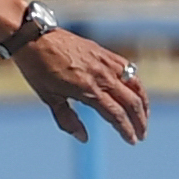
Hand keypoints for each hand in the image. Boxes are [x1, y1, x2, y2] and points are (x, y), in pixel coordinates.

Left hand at [11, 27, 148, 143]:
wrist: (34, 37)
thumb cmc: (38, 68)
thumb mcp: (49, 98)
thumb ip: (67, 119)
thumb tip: (84, 138)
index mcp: (88, 90)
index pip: (115, 114)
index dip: (126, 130)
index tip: (132, 141)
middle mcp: (101, 76)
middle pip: (131, 102)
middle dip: (139, 121)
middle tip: (141, 135)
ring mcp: (105, 62)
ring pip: (135, 85)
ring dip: (143, 103)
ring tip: (144, 117)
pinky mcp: (104, 53)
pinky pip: (128, 69)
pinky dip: (136, 83)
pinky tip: (136, 92)